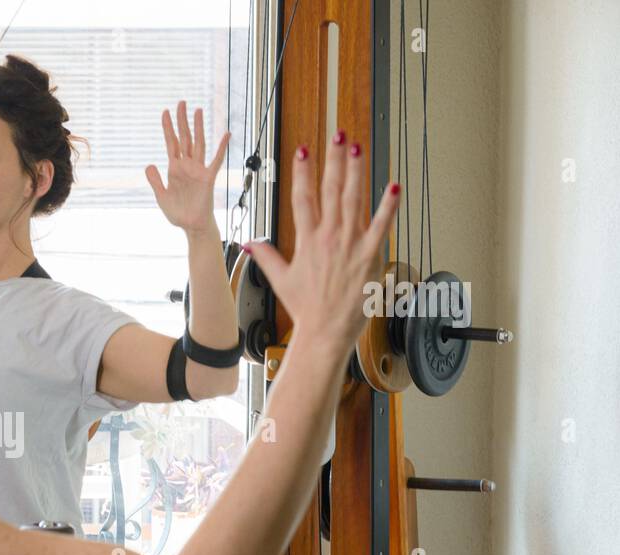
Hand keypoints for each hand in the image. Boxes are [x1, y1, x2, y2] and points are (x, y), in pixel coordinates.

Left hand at [145, 101, 229, 234]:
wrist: (191, 226)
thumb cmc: (178, 212)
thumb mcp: (161, 196)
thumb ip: (155, 180)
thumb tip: (149, 164)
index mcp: (174, 169)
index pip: (171, 143)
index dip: (168, 128)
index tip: (165, 112)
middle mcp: (187, 166)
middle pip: (184, 138)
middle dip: (182, 121)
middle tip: (181, 103)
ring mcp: (198, 170)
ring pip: (198, 144)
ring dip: (198, 127)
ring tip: (197, 110)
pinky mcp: (208, 178)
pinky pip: (216, 160)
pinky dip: (221, 148)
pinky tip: (226, 134)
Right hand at [245, 134, 399, 351]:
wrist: (325, 331)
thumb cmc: (306, 308)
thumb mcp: (281, 280)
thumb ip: (266, 257)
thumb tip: (249, 244)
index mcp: (306, 241)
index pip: (303, 198)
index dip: (303, 171)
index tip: (303, 150)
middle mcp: (327, 238)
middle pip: (330, 190)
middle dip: (333, 160)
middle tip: (337, 135)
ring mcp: (350, 245)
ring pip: (353, 200)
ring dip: (356, 172)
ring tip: (358, 148)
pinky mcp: (370, 256)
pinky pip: (380, 225)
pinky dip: (387, 205)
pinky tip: (393, 185)